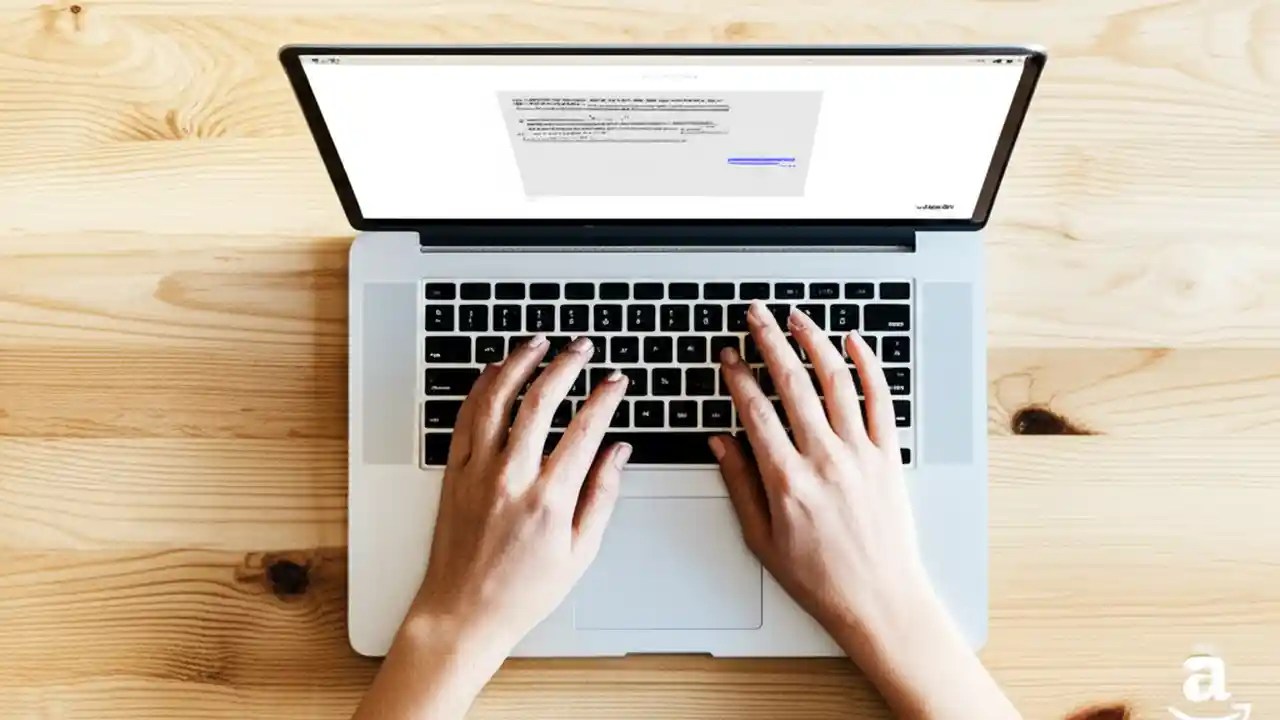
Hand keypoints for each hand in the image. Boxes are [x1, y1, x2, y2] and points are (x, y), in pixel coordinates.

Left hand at [413, 334, 630, 651]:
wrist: (462, 613)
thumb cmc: (521, 592)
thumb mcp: (580, 552)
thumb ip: (602, 496)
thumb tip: (618, 453)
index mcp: (548, 500)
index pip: (583, 430)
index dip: (604, 398)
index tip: (615, 381)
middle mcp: (510, 479)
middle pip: (540, 403)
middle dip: (565, 366)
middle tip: (581, 347)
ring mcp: (477, 472)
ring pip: (497, 400)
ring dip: (519, 364)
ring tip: (538, 342)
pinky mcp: (453, 473)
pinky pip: (466, 418)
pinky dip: (482, 388)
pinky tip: (495, 371)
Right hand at [712, 301, 932, 652]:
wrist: (878, 599)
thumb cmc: (819, 577)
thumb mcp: (760, 538)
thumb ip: (738, 484)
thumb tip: (719, 441)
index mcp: (786, 480)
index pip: (754, 410)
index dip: (737, 375)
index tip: (727, 356)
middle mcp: (824, 459)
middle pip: (792, 383)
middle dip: (769, 341)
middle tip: (755, 317)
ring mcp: (860, 454)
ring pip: (835, 381)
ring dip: (814, 342)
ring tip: (797, 318)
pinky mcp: (888, 456)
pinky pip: (880, 400)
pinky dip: (868, 366)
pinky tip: (854, 343)